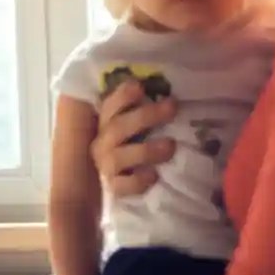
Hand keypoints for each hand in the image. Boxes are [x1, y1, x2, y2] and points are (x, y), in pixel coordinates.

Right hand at [90, 79, 177, 196]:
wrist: (106, 185)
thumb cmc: (132, 147)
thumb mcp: (135, 127)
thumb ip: (145, 113)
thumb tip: (170, 96)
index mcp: (106, 123)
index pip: (109, 105)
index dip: (123, 96)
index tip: (141, 86)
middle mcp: (103, 143)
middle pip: (118, 127)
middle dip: (145, 116)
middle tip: (172, 107)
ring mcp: (106, 167)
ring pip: (118, 157)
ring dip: (146, 150)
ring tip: (170, 146)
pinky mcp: (113, 188)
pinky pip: (122, 186)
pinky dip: (137, 181)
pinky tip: (154, 176)